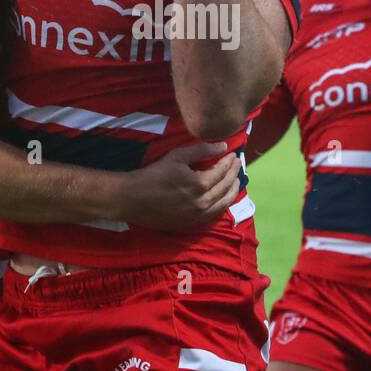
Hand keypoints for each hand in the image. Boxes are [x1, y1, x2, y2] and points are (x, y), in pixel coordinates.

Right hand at [120, 142, 241, 232]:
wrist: (133, 199)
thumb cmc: (154, 174)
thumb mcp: (176, 156)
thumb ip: (201, 150)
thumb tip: (223, 147)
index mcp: (200, 184)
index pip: (222, 171)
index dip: (229, 162)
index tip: (233, 154)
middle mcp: (202, 202)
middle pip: (225, 187)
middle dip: (233, 174)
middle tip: (238, 165)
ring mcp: (198, 216)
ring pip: (223, 204)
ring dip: (232, 191)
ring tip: (236, 182)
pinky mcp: (191, 224)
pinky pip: (213, 215)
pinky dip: (222, 205)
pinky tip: (223, 199)